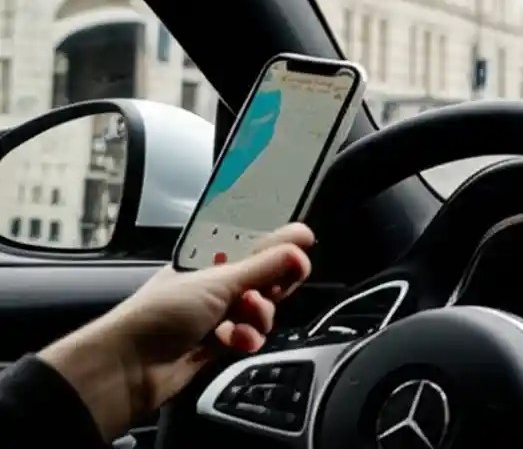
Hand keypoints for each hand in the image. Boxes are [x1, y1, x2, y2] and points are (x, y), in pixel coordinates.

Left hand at [39, 223, 314, 440]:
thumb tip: (301, 245)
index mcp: (208, 258)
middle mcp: (213, 283)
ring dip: (260, 315)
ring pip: (262, 310)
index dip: (279, 245)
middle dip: (273, 283)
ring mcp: (216, 314)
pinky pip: (250, 336)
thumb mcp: (218, 281)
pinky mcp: (218, 344)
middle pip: (264, 277)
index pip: (254, 243)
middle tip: (276, 285)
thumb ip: (264, 265)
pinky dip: (247, 339)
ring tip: (244, 317)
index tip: (302, 246)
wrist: (131, 367)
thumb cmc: (161, 313)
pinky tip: (234, 340)